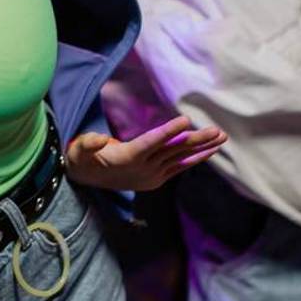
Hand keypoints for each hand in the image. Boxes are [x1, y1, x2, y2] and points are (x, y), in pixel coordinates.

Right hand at [64, 115, 226, 191]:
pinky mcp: (157, 178)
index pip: (151, 142)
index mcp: (127, 157)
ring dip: (202, 148)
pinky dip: (195, 158)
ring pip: (181, 158)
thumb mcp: (79, 149)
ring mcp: (152, 174)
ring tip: (221, 137)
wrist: (87, 180)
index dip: (168, 131)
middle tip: (217, 130)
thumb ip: (87, 144)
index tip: (185, 121)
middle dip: (196, 139)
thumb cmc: (84, 158)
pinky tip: (210, 150)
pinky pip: (180, 167)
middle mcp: (143, 168)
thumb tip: (97, 139)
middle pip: (173, 150)